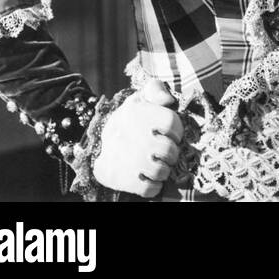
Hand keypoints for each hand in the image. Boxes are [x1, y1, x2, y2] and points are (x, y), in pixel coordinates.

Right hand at [92, 79, 182, 197]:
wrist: (102, 145)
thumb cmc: (132, 118)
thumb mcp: (142, 98)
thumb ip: (156, 89)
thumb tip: (167, 100)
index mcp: (135, 112)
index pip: (170, 122)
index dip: (177, 130)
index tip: (172, 134)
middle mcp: (127, 135)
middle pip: (168, 150)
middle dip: (172, 153)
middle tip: (167, 152)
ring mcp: (122, 159)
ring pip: (160, 171)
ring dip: (165, 170)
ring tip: (160, 165)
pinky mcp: (118, 178)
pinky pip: (148, 189)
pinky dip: (155, 186)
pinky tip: (151, 178)